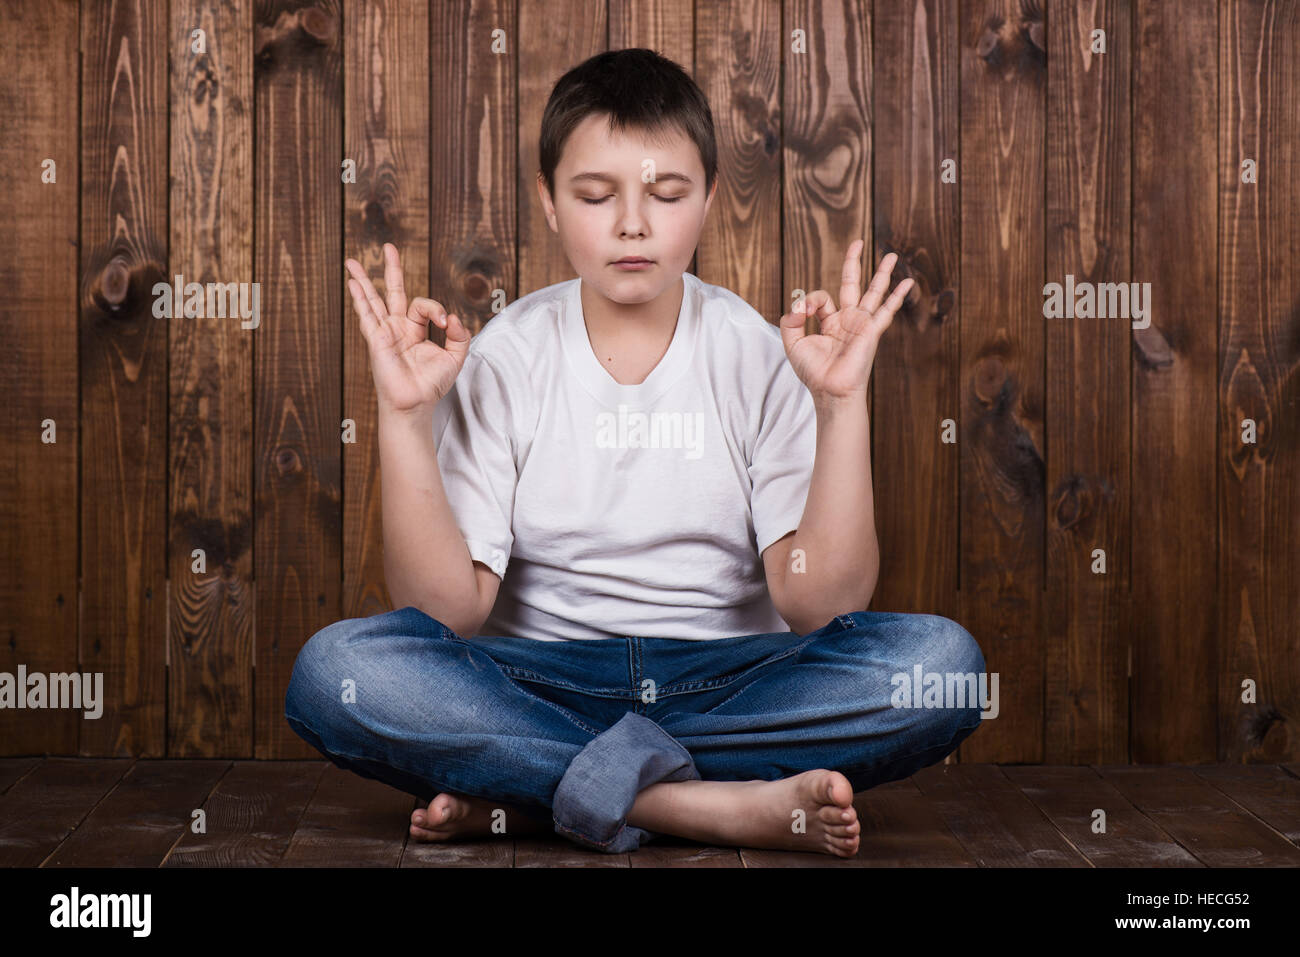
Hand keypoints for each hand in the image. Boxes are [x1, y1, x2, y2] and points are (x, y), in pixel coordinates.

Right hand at [345, 243, 470, 414]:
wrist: (416, 404)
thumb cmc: (432, 384)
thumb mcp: (455, 357)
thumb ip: (460, 335)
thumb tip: (454, 316)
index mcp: (415, 330)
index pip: (424, 306)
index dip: (439, 310)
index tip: (448, 324)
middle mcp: (398, 328)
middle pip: (394, 292)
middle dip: (392, 269)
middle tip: (389, 247)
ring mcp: (385, 333)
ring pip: (374, 300)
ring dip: (364, 280)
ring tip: (352, 261)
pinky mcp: (377, 341)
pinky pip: (367, 316)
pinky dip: (360, 299)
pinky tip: (352, 283)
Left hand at [778, 241, 913, 402]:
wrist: (830, 391)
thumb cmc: (813, 372)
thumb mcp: (793, 342)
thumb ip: (791, 319)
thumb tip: (800, 302)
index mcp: (831, 322)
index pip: (821, 298)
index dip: (809, 301)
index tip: (803, 313)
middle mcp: (848, 320)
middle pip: (852, 284)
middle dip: (854, 263)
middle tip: (857, 242)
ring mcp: (862, 324)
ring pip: (873, 292)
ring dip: (882, 273)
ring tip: (892, 255)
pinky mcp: (871, 331)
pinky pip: (886, 310)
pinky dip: (897, 296)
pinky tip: (908, 282)